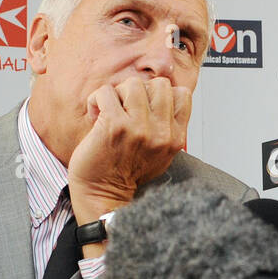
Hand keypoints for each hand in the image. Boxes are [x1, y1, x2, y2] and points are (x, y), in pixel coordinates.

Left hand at [67, 77, 191, 220]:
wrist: (102, 194)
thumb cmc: (126, 173)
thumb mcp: (160, 153)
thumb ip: (166, 127)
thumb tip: (160, 97)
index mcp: (175, 138)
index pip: (182, 95)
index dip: (161, 95)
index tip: (146, 106)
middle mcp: (161, 132)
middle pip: (160, 85)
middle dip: (140, 91)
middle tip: (126, 108)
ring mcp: (139, 128)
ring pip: (133, 84)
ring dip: (118, 94)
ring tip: (110, 110)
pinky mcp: (114, 125)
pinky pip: (106, 92)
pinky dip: (96, 100)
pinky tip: (95, 114)